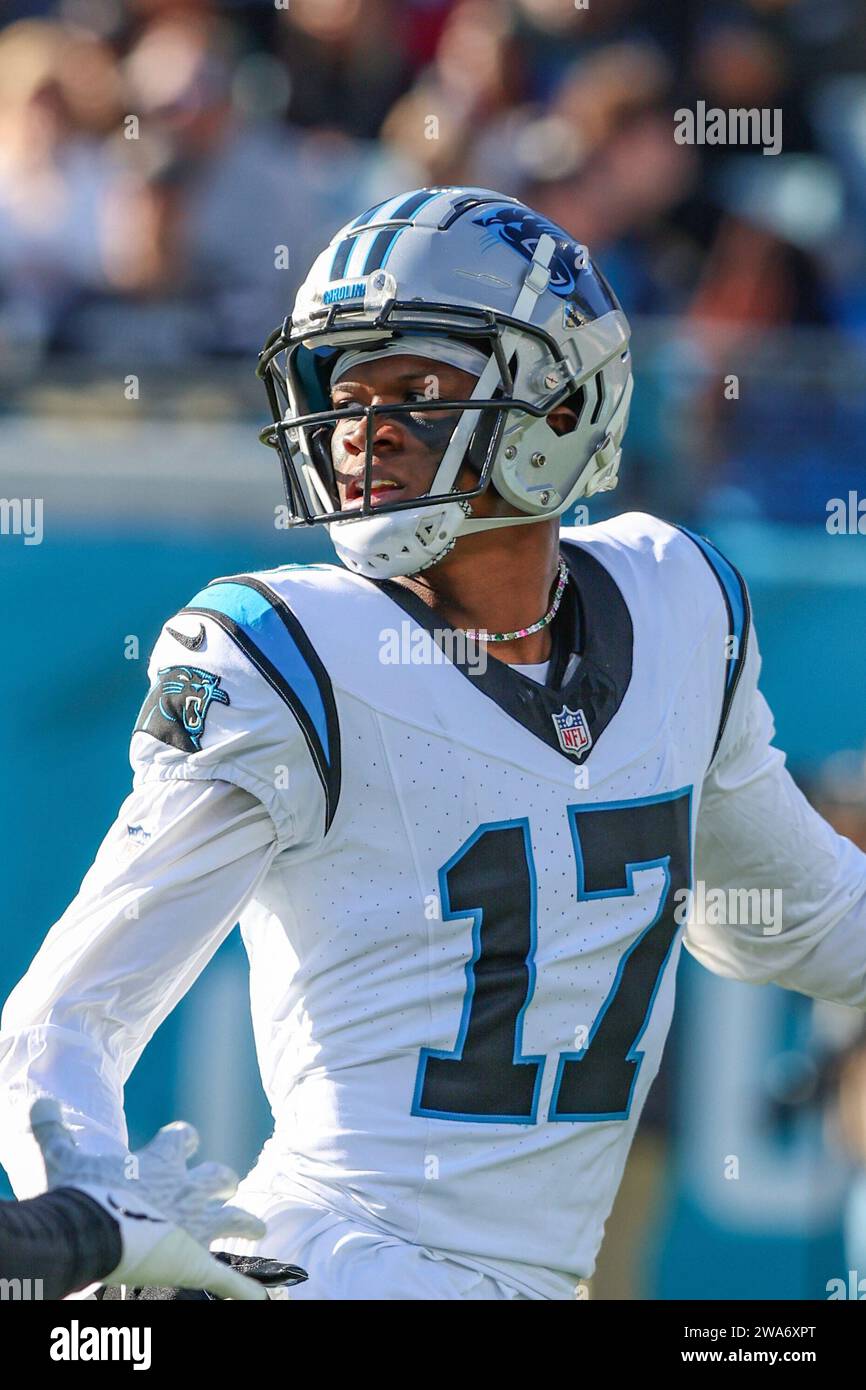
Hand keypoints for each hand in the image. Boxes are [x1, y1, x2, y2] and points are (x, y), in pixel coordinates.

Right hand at [30, 1098, 267, 1299]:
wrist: (90, 1232)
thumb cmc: (79, 1195)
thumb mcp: (64, 1158)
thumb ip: (55, 1133)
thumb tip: (40, 1105)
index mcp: (160, 1162)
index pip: (181, 1139)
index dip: (183, 1139)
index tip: (184, 1139)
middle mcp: (187, 1189)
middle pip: (217, 1176)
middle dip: (221, 1179)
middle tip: (225, 1182)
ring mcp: (196, 1225)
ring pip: (235, 1218)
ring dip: (247, 1221)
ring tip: (261, 1226)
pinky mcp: (196, 1261)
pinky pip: (227, 1278)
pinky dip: (245, 1290)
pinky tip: (263, 1298)